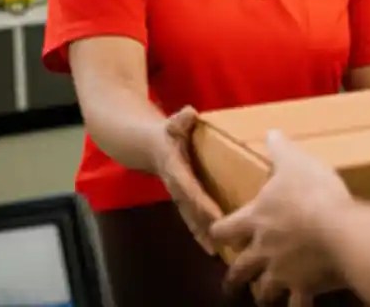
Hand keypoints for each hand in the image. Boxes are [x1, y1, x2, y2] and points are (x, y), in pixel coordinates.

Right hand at [155, 106, 223, 254]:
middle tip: (224, 246)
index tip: (217, 217)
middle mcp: (178, 187)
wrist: (145, 146)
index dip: (202, 204)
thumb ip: (179, 120)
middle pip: (192, 212)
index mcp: (176, 170)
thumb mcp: (172, 123)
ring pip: (192, 220)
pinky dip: (203, 234)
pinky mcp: (185, 201)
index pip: (191, 190)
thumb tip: (188, 113)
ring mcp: (180, 197)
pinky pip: (194, 219)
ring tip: (222, 255)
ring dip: (205, 237)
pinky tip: (216, 250)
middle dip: (206, 229)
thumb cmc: (165, 134)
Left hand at [211, 130, 352, 303]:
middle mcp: (262, 250)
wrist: (339, 231)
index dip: (217, 231)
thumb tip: (271, 132)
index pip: (225, 228)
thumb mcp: (296, 162)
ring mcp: (282, 272)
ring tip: (263, 299)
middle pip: (239, 269)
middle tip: (231, 284)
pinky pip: (298, 305)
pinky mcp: (305, 288)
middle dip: (233, 278)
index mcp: (256, 219)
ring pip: (264, 292)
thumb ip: (281, 149)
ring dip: (262, 296)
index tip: (214, 233)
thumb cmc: (314, 193)